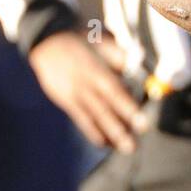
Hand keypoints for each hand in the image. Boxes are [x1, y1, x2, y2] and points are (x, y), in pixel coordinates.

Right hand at [29, 30, 148, 151]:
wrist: (48, 44)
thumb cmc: (82, 42)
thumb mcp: (102, 42)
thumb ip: (120, 56)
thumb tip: (139, 64)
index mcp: (96, 70)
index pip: (114, 93)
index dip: (128, 109)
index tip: (142, 123)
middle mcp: (85, 86)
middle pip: (104, 110)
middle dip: (119, 129)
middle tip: (133, 145)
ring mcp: (75, 96)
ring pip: (94, 118)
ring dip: (109, 134)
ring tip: (124, 148)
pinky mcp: (67, 102)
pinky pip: (81, 120)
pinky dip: (92, 132)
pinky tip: (104, 143)